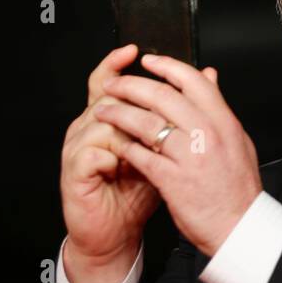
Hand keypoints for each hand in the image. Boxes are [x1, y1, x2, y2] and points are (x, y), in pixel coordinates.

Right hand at [59, 44, 163, 280]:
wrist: (114, 233)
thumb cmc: (137, 193)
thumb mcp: (166, 150)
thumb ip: (182, 115)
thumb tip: (206, 79)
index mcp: (110, 120)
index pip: (108, 82)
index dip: (117, 64)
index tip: (135, 50)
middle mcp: (90, 128)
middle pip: (101, 95)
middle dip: (122, 87)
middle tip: (143, 88)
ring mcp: (79, 148)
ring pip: (99, 120)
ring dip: (126, 128)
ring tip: (147, 142)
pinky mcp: (75, 172)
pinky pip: (92, 152)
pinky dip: (113, 155)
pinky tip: (127, 163)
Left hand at [94, 53, 262, 256]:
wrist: (240, 227)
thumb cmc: (237, 187)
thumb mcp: (236, 139)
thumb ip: (218, 107)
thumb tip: (209, 75)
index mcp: (224, 121)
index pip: (192, 80)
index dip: (166, 66)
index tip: (146, 61)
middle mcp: (208, 134)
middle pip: (163, 96)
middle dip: (132, 86)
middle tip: (114, 84)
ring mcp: (190, 156)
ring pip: (146, 123)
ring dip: (120, 114)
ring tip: (103, 111)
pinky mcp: (173, 180)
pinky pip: (141, 155)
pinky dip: (126, 147)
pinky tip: (115, 144)